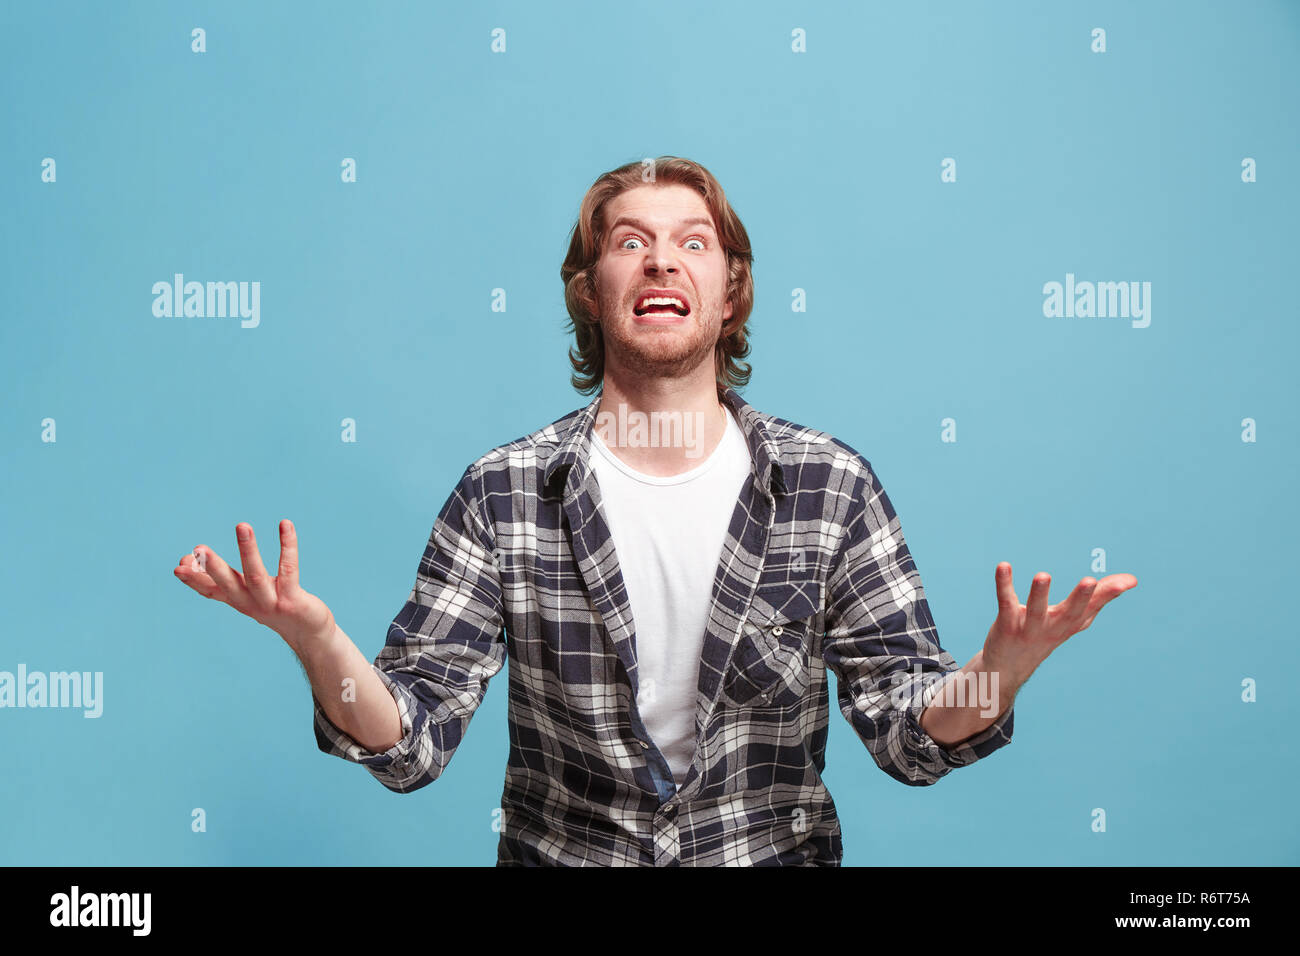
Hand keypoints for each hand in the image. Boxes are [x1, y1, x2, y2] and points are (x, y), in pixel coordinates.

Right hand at [173, 519, 335, 653]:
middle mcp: (251, 603)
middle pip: (229, 584)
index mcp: (238, 601)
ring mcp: (272, 603)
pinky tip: (285, 524)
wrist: (307, 632)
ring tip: (242, 525)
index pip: (211, 591)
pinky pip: (289, 569)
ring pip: (257, 576)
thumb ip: (224, 579)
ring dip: (248, 550)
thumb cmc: (274, 606)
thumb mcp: (246, 594)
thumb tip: (196, 560)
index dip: (195, 580)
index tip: (178, 565)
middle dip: (213, 567)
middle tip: (198, 548)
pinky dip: (287, 545)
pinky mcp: (293, 600)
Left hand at [982, 561, 1136, 696]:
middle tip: (1090, 581)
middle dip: (1081, 598)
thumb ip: (1098, 598)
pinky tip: (1003, 566)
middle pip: (1069, 613)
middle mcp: (1053, 627)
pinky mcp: (1006, 624)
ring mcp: (1029, 628)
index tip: (1128, 581)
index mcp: (1070, 624)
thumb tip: (1132, 579)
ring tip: (1043, 575)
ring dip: (1040, 594)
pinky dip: (1004, 584)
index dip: (1109, 595)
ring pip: (1036, 611)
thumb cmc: (1045, 635)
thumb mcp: (1073, 619)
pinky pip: (1006, 602)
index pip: (1092, 608)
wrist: (1008, 669)